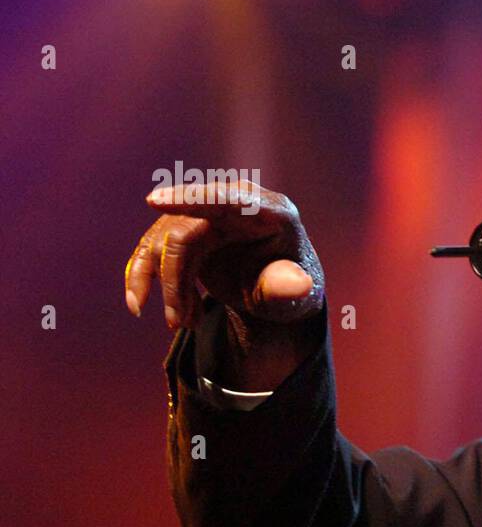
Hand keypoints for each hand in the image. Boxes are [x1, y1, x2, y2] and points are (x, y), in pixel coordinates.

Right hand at [124, 179, 325, 388]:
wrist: (274, 289)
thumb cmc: (288, 287)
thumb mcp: (295, 295)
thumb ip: (290, 290)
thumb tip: (298, 286)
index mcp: (271, 212)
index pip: (229, 201)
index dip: (193, 200)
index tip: (154, 202)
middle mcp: (235, 204)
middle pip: (184, 235)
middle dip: (175, 282)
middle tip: (181, 326)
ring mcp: (207, 213)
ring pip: (163, 245)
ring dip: (168, 290)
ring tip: (185, 324)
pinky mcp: (185, 228)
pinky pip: (151, 248)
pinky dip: (141, 278)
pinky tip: (138, 304)